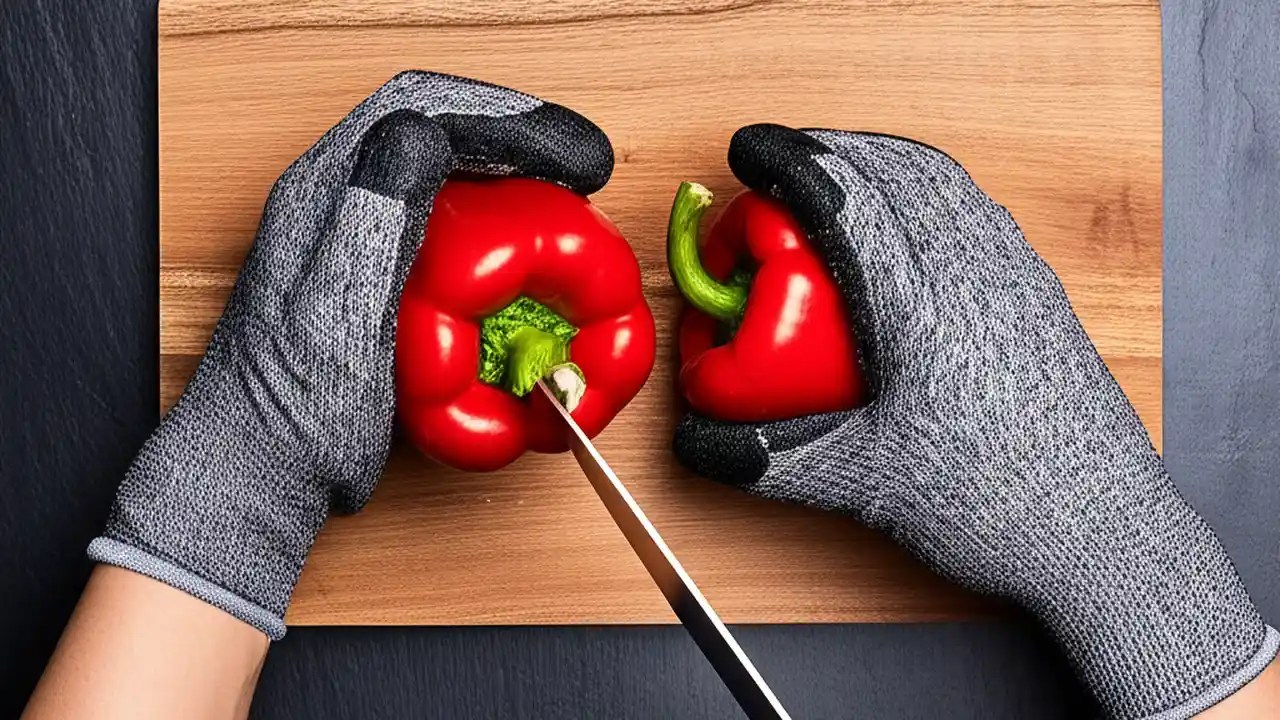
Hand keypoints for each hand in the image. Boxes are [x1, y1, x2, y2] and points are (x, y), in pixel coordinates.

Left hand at [88, 72, 612, 638]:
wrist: (265, 467)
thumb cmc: (292, 407)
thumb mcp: (333, 310)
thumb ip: (372, 216)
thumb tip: (421, 128)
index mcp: (324, 193)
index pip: (424, 112)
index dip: (508, 120)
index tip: (571, 159)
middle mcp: (342, 199)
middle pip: (444, 129)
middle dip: (523, 137)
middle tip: (584, 170)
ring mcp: (363, 233)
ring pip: (452, 169)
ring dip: (519, 175)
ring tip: (571, 201)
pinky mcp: (385, 271)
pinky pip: (455, 219)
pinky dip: (509, 225)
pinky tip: (536, 257)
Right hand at [674, 124, 1276, 718]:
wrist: (1100, 532)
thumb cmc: (992, 508)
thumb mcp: (865, 483)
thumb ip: (772, 458)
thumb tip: (697, 443)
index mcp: (923, 314)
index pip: (846, 200)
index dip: (788, 162)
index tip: (749, 149)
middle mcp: (976, 275)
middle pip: (893, 169)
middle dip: (827, 146)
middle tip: (779, 157)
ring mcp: (1016, 275)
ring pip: (940, 177)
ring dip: (877, 157)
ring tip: (835, 167)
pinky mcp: (1038, 288)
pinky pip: (972, 204)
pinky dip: (922, 183)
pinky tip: (906, 213)